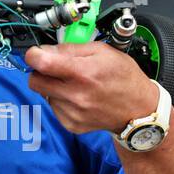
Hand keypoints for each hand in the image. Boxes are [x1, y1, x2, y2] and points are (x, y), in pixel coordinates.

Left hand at [24, 41, 157, 134]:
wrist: (140, 109)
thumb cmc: (123, 77)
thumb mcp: (102, 51)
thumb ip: (70, 48)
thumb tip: (45, 49)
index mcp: (82, 73)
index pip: (41, 63)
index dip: (33, 55)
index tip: (36, 54)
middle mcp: (75, 95)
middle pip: (34, 81)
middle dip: (40, 72)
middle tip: (55, 69)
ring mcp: (73, 113)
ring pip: (44, 94)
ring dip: (52, 87)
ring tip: (74, 84)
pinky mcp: (72, 125)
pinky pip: (54, 108)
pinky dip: (60, 101)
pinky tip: (77, 97)